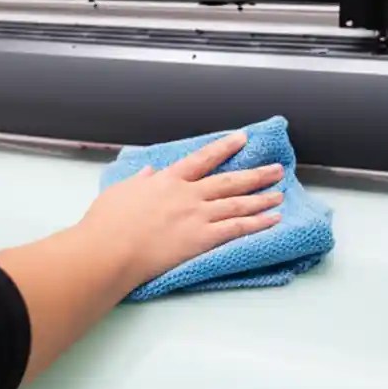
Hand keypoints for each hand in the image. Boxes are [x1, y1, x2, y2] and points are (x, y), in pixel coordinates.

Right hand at [78, 130, 283, 287]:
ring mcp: (197, 216)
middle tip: (277, 169)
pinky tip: (273, 219)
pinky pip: (237, 228)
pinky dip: (258, 223)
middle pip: (229, 180)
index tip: (242, 139)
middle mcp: (188, 194)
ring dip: (262, 198)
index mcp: (167, 180)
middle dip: (256, 173)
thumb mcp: (120, 191)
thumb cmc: (107, 223)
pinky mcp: (202, 239)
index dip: (224, 147)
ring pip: (238, 203)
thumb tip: (148, 172)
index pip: (202, 158)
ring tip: (280, 193)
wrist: (109, 250)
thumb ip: (139, 180)